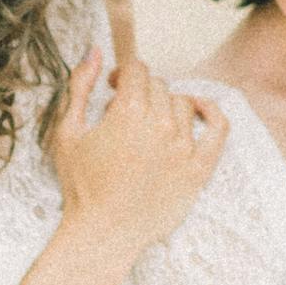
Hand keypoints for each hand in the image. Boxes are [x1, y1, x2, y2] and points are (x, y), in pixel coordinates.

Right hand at [47, 47, 226, 264]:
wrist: (103, 233)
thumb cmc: (81, 185)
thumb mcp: (67, 131)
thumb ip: (79, 86)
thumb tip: (95, 51)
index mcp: (129, 112)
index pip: (138, 70)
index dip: (123, 75)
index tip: (114, 88)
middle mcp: (161, 125)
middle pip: (159, 86)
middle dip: (141, 92)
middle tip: (126, 112)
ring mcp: (184, 147)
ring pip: (182, 104)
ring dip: (166, 106)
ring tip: (149, 124)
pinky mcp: (199, 168)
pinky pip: (218, 127)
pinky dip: (211, 112)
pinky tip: (199, 109)